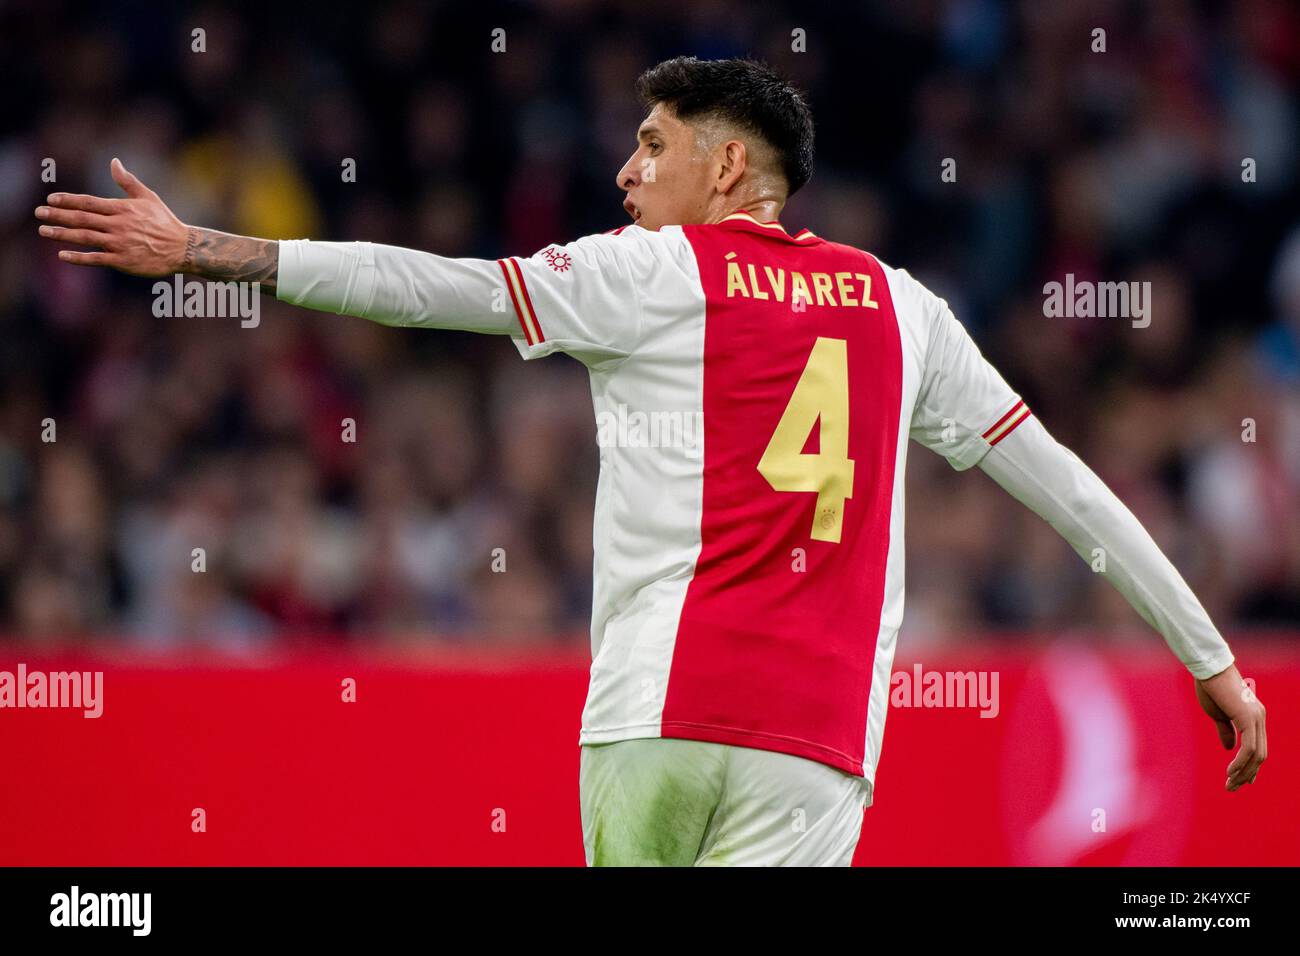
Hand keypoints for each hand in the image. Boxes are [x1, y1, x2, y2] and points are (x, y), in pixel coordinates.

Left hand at [35, 158, 189, 276]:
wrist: (183, 248)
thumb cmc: (165, 222)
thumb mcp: (148, 197)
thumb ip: (127, 181)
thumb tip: (114, 161)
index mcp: (122, 208)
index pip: (89, 202)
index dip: (68, 200)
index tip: (51, 199)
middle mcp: (118, 225)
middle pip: (82, 218)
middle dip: (58, 215)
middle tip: (38, 213)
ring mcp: (120, 243)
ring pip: (85, 237)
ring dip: (62, 234)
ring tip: (44, 231)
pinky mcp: (123, 261)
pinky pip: (96, 259)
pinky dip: (79, 258)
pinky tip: (63, 255)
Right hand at [1195, 664, 1265, 790]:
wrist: (1208, 668)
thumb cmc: (1210, 687)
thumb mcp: (1217, 713)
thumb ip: (1226, 730)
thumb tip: (1230, 749)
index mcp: (1253, 717)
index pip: (1257, 747)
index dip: (1250, 767)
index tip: (1240, 781)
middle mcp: (1259, 718)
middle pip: (1259, 755)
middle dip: (1246, 774)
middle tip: (1231, 788)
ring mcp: (1256, 718)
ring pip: (1256, 755)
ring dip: (1243, 773)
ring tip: (1230, 784)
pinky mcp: (1248, 718)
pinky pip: (1249, 748)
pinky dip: (1241, 763)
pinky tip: (1230, 771)